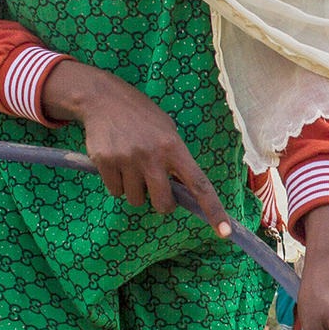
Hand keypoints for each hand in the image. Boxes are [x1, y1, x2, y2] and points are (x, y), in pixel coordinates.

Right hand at [42, 59, 229, 231]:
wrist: (103, 98)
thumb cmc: (142, 117)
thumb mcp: (167, 131)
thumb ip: (176, 160)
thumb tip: (184, 193)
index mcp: (174, 147)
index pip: (199, 185)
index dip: (214, 210)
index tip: (225, 232)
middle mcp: (153, 155)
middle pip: (163, 204)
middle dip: (160, 202)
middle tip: (154, 185)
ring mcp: (128, 159)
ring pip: (135, 200)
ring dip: (134, 190)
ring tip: (131, 164)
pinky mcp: (105, 162)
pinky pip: (115, 191)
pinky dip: (116, 183)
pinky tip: (116, 161)